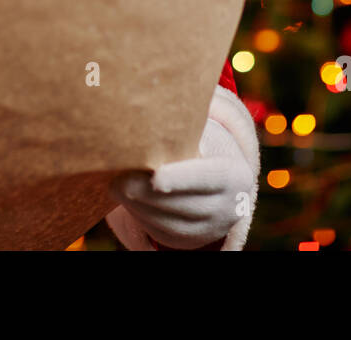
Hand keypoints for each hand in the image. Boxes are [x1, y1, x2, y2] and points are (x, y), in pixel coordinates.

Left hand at [110, 117, 254, 248]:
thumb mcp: (203, 138)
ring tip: (115, 185)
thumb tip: (149, 110)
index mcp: (235, 176)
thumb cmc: (200, 148)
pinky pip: (159, 231)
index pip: (209, 178)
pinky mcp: (188, 241)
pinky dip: (139, 215)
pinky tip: (124, 198)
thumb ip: (184, 131)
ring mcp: (209, 229)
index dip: (182, 178)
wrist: (216, 185)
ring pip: (167, 222)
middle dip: (146, 193)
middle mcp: (228, 207)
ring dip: (137, 205)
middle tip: (118, 179)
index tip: (156, 176)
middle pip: (182, 204)